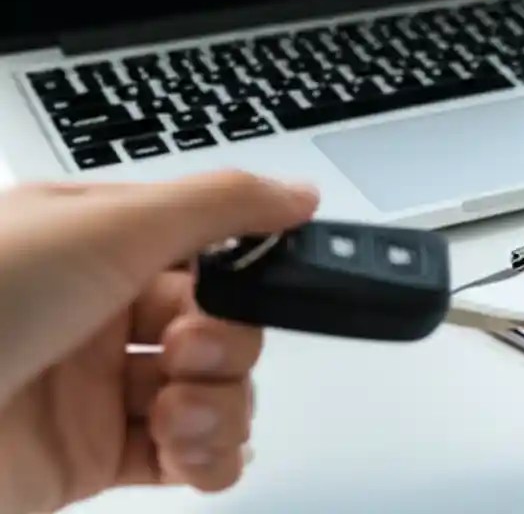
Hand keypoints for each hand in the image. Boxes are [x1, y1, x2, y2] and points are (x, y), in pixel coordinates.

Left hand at [0, 172, 317, 512]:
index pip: (208, 256)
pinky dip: (211, 460)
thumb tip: (297, 196)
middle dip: (228, 349)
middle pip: (221, 329)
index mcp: (98, 243)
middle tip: (184, 357)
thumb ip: (216, 207)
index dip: (241, 277)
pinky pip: (186, 459)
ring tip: (180, 417)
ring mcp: (95, 391)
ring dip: (222, 409)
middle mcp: (98, 314)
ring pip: (211, 395)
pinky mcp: (90, 462)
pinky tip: (196, 455)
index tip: (255, 290)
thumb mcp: (102, 227)